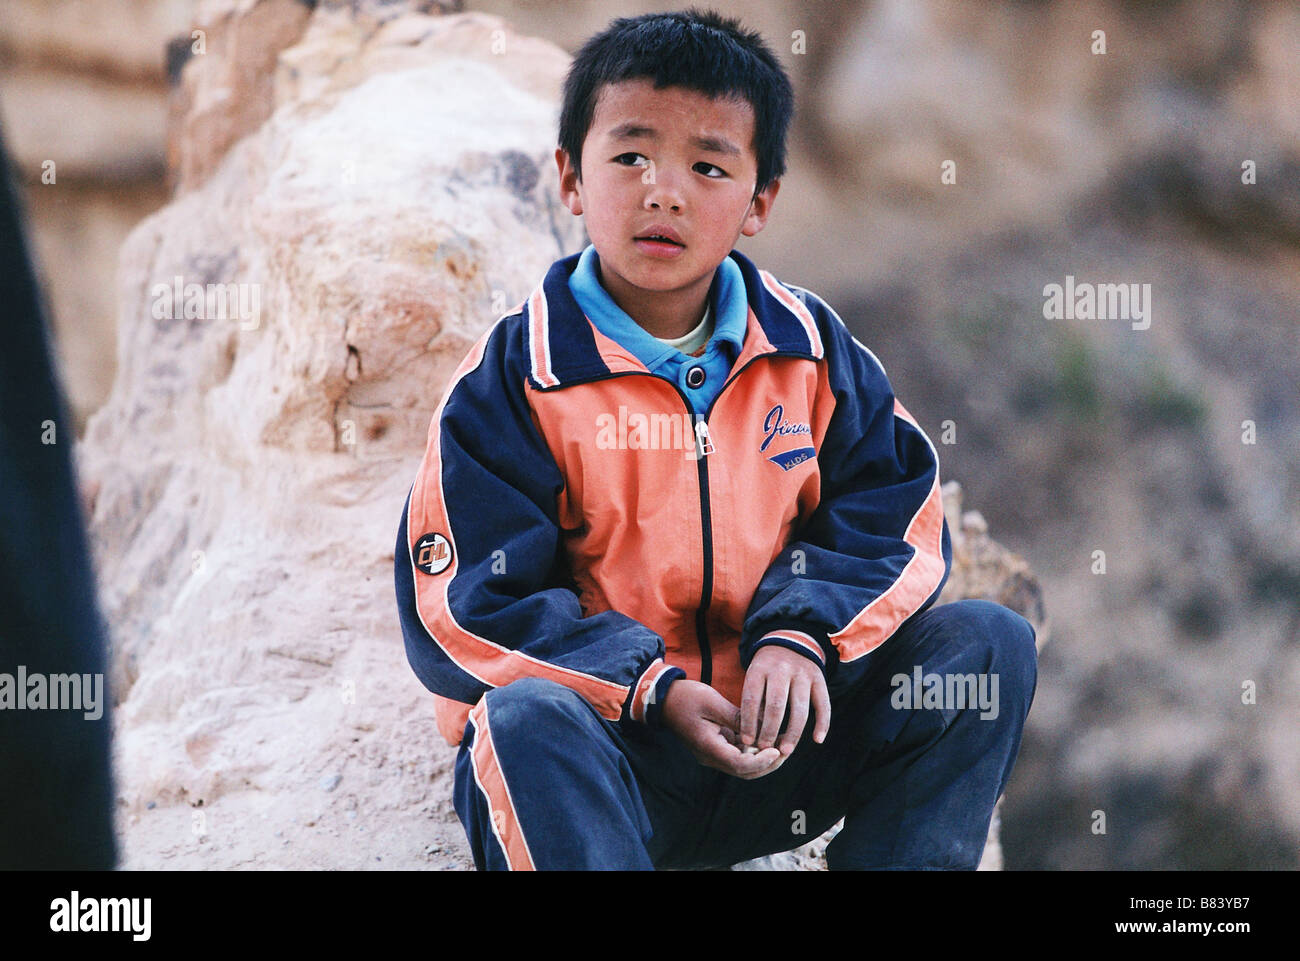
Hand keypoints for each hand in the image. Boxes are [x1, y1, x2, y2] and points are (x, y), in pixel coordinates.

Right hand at [660, 680, 784, 779]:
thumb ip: (737, 717)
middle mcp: (711, 756)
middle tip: (786, 750)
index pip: (740, 765)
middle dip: (768, 764)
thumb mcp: (712, 702)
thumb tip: (760, 727)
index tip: (777, 750)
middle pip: (745, 772)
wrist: (664, 699)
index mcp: (708, 747)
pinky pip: (739, 754)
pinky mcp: (716, 746)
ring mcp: (713, 753)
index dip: (761, 761)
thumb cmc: (686, 697)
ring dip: (763, 759)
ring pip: (743, 766)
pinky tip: (768, 738)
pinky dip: (754, 750)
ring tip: (782, 744)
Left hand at [740, 646, 830, 758]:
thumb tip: (753, 736)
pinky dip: (822, 723)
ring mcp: (803, 674)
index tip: (747, 741)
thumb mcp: (754, 674)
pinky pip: (823, 704)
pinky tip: (817, 740)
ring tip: (785, 751)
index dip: (749, 722)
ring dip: (792, 733)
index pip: (752, 698)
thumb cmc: (766, 668)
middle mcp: (782, 670)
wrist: (790, 638)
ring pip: (799, 708)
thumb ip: (754, 700)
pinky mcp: (819, 679)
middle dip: (769, 730)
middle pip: (776, 705)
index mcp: (760, 668)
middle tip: (764, 749)